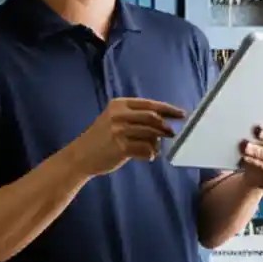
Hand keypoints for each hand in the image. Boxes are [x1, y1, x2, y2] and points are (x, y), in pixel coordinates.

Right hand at [68, 97, 185, 175]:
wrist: (81, 156)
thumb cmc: (103, 138)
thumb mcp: (116, 120)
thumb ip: (137, 119)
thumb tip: (165, 122)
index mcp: (119, 104)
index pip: (149, 104)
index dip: (168, 109)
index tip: (181, 114)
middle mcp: (118, 115)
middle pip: (152, 117)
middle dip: (166, 125)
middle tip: (173, 133)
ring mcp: (118, 131)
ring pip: (150, 133)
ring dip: (158, 142)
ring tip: (156, 148)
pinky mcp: (120, 147)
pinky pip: (145, 149)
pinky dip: (151, 153)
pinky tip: (148, 156)